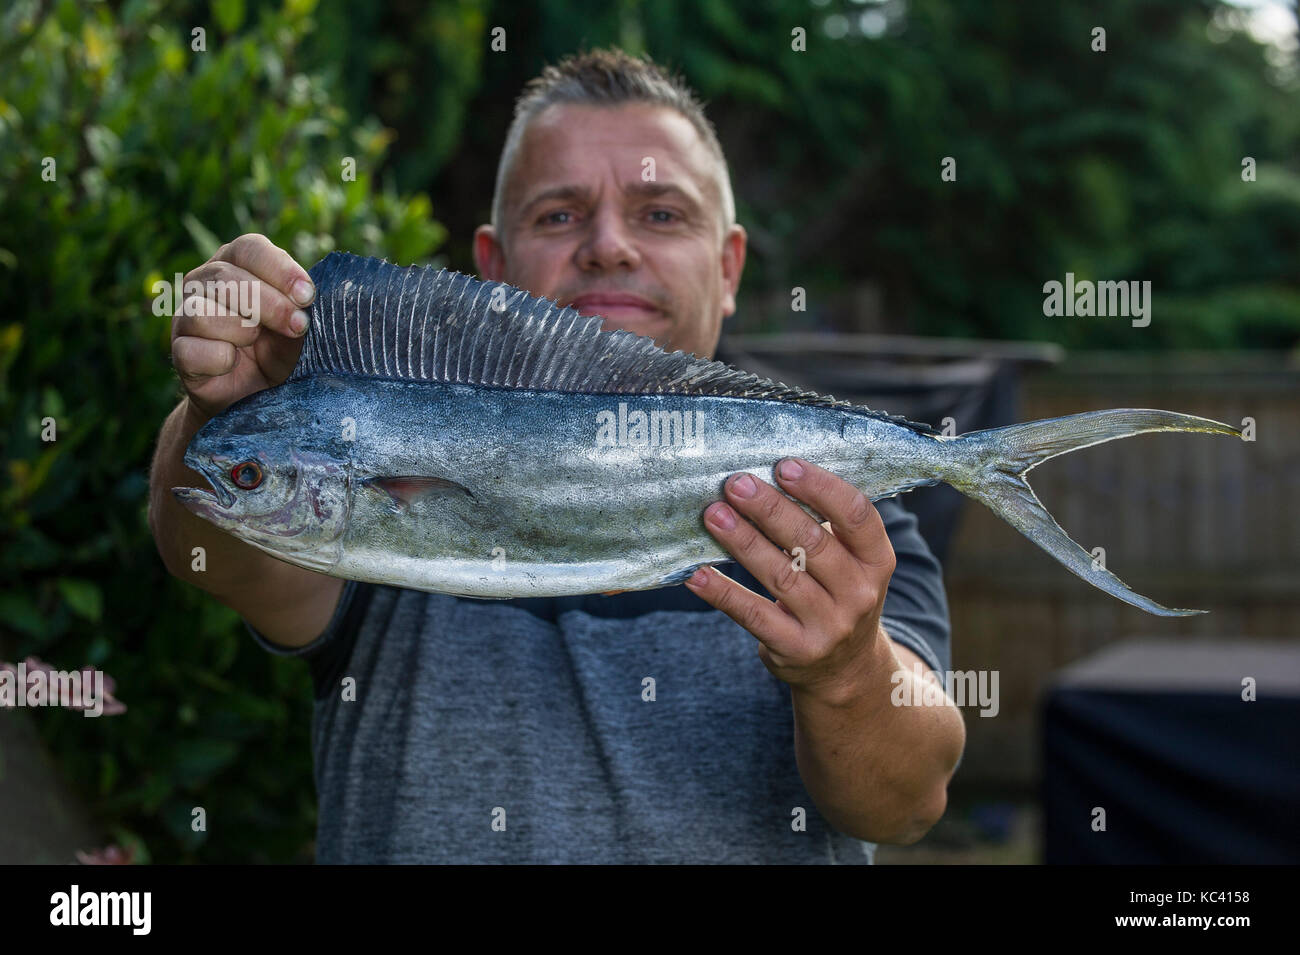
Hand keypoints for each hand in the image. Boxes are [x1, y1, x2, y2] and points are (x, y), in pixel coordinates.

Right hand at [170, 234, 315, 418]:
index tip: (307, 296)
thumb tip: (307, 296)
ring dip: (242, 331)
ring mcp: (185, 316)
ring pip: (203, 312)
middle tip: (298, 326)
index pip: (249, 249)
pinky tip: (233, 365)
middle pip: (226, 278)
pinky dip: (221, 360)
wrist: (256, 398)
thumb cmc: (278, 352)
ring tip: (256, 344)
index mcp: (235, 265)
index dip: (279, 269)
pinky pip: (194, 350)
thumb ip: (299, 308)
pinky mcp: (179, 352)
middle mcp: (204, 284)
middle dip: (270, 304)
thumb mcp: (296, 328)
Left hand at [684, 457, 896, 703]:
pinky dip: (723, 592)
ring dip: (743, 542)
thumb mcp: (852, 563)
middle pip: (812, 543)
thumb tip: (766, 478)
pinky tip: (697, 573)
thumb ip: (824, 526)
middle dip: (771, 510)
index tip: (783, 466)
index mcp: (877, 560)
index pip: (857, 515)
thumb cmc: (838, 594)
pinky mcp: (795, 649)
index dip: (821, 487)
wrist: (846, 670)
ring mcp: (829, 625)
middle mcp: (859, 594)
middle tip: (736, 484)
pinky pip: (753, 615)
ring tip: (714, 515)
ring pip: (781, 576)